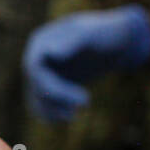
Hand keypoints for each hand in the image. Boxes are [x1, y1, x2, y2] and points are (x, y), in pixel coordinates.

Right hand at [23, 5, 149, 121]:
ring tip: (73, 116)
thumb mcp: (92, 35)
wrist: (115, 38)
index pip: (35, 69)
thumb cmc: (105, 32)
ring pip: (37, 97)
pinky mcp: (52, 83)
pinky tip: (68, 117)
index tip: (83, 98)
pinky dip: (51, 113)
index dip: (52, 87)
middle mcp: (37, 57)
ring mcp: (43, 71)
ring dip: (52, 110)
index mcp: (41, 42)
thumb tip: (52, 53)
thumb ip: (73, 41)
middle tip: (86, 103)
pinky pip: (43, 102)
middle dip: (58, 98)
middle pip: (36, 85)